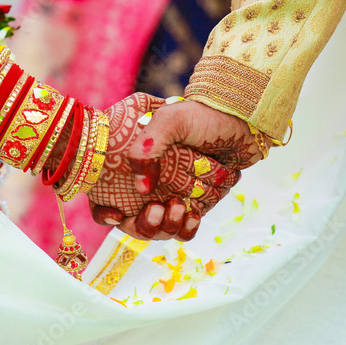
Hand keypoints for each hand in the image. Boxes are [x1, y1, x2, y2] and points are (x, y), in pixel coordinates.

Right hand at [88, 94, 240, 240]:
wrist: (241, 121)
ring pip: (159, 228)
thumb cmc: (201, 116)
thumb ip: (147, 149)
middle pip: (133, 220)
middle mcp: (149, 181)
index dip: (104, 211)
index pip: (105, 193)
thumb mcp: (167, 120)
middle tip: (157, 209)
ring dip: (167, 226)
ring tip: (179, 206)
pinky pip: (183, 228)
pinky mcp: (194, 204)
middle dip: (144, 224)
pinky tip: (192, 216)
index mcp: (134, 162)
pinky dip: (186, 228)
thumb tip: (141, 190)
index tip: (117, 213)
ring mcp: (171, 194)